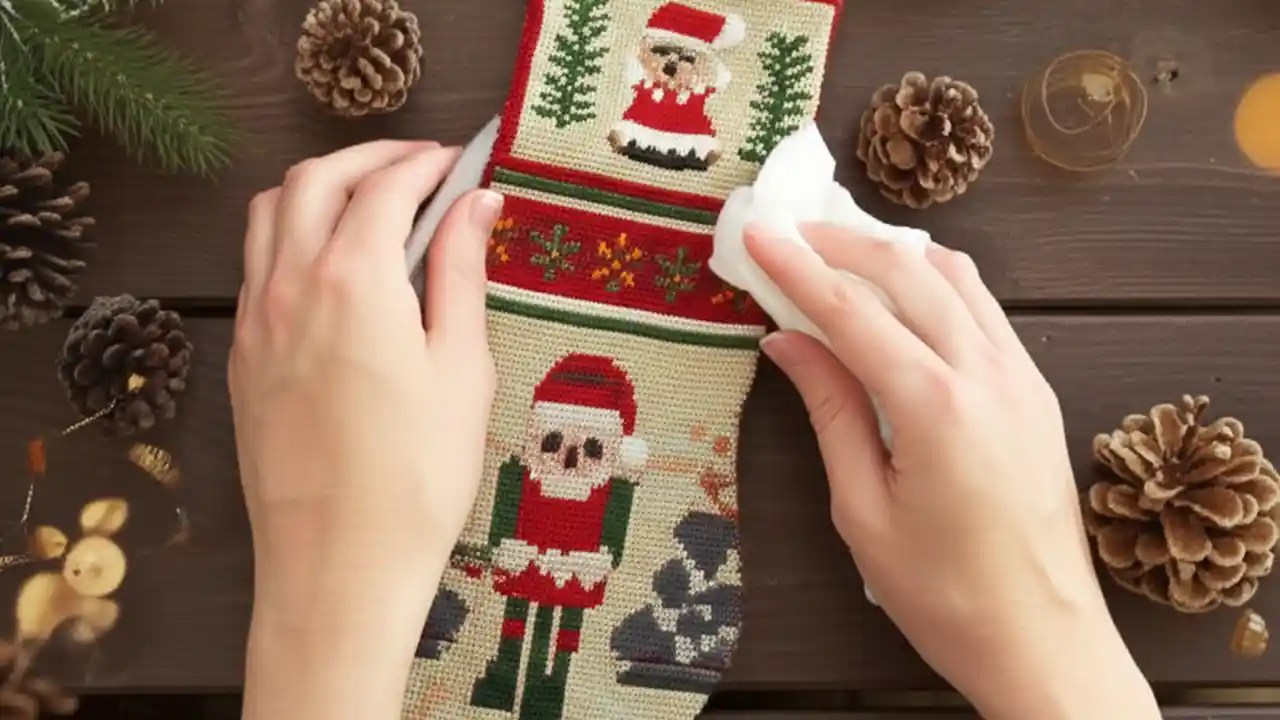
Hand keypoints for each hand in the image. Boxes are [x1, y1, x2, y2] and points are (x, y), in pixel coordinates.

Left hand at [230, 141, 500, 719]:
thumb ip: (462, 274)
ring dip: (319, 188)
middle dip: (369, 157)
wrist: (337, 566)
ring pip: (270, 214)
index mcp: (355, 280)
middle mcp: (292, 285)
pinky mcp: (241, 358)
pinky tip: (333, 270)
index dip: (426, 163)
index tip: (459, 162)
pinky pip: (255, 266)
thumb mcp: (462, 369)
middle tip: (420, 168)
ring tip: (369, 204)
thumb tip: (477, 204)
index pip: (386, 185)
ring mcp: (256, 321)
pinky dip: (291, 236)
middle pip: (315, 179)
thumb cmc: (419, 476)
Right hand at [747, 225, 1158, 719]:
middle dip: (844, 243)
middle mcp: (988, 373)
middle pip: (909, 271)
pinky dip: (937, 284)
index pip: (851, 311)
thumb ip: (830, 412)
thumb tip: (787, 344)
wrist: (1044, 642)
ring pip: (958, 277)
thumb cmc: (944, 594)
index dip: (797, 268)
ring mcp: (1022, 377)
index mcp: (936, 406)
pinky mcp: (1036, 391)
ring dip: (896, 253)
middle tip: (793, 233)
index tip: (759, 233)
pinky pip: (985, 309)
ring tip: (843, 252)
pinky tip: (905, 297)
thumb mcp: (863, 509)